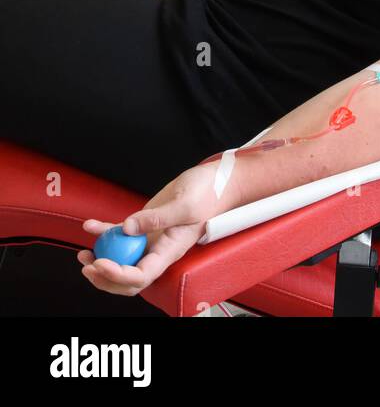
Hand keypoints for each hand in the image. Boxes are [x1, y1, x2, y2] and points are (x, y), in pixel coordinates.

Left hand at [79, 161, 225, 296]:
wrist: (215, 182)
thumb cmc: (208, 194)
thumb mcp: (185, 205)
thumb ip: (157, 218)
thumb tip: (127, 228)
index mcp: (169, 252)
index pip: (141, 276)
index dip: (118, 275)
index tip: (100, 263)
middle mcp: (158, 251)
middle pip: (128, 278)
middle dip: (105, 278)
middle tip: (86, 267)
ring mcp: (150, 239)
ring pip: (121, 260)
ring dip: (100, 261)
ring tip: (82, 255)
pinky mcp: (144, 224)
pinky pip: (120, 234)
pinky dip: (103, 232)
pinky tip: (90, 226)